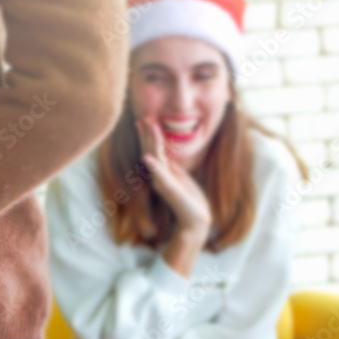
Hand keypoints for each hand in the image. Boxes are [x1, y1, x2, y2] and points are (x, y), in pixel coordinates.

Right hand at [135, 116, 211, 232]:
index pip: (153, 149)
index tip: (144, 119)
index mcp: (163, 171)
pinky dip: (154, 166)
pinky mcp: (169, 189)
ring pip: (155, 156)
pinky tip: (148, 158)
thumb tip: (166, 154)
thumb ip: (173, 167)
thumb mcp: (182, 178)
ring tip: (147, 125)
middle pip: (151, 149)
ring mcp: (163, 181)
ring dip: (150, 140)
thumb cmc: (190, 201)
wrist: (195, 221)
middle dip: (147, 132)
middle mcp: (159, 175)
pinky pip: (160, 175)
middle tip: (143, 117)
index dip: (149, 134)